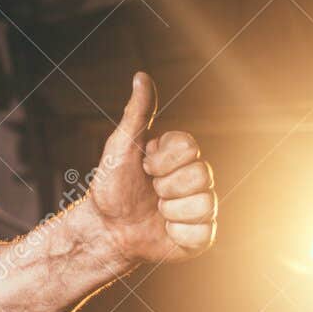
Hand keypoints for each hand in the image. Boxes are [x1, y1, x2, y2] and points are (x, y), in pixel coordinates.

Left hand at [82, 72, 216, 267]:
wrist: (107, 229)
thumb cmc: (111, 186)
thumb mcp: (121, 146)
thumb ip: (136, 113)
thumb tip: (141, 75)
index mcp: (180, 155)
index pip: (190, 147)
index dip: (163, 160)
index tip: (145, 166)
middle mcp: (196, 178)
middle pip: (202, 174)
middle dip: (166, 186)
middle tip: (150, 193)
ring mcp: (201, 207)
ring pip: (205, 203)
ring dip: (171, 211)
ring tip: (156, 213)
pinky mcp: (201, 236)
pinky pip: (203, 232)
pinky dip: (178, 234)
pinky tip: (165, 231)